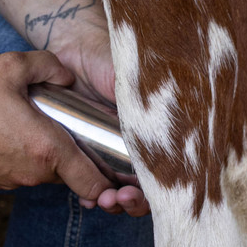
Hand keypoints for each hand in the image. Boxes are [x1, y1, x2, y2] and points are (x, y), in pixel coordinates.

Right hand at [0, 50, 116, 202]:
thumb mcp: (12, 66)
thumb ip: (48, 65)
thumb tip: (67, 74)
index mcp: (46, 149)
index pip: (91, 183)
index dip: (108, 182)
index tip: (113, 171)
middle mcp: (31, 173)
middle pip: (68, 174)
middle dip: (73, 156)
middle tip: (69, 129)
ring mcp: (10, 182)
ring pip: (42, 174)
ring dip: (44, 156)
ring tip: (32, 126)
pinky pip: (18, 173)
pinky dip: (21, 159)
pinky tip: (7, 135)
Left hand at [39, 21, 150, 217]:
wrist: (75, 44)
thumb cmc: (113, 58)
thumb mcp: (139, 82)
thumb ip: (153, 108)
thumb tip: (172, 135)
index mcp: (155, 133)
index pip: (166, 173)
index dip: (159, 192)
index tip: (141, 192)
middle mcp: (136, 145)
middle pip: (143, 188)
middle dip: (133, 203)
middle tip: (119, 198)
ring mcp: (109, 149)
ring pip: (116, 189)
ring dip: (112, 202)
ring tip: (101, 201)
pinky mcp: (83, 149)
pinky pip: (87, 178)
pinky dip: (87, 192)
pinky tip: (84, 197)